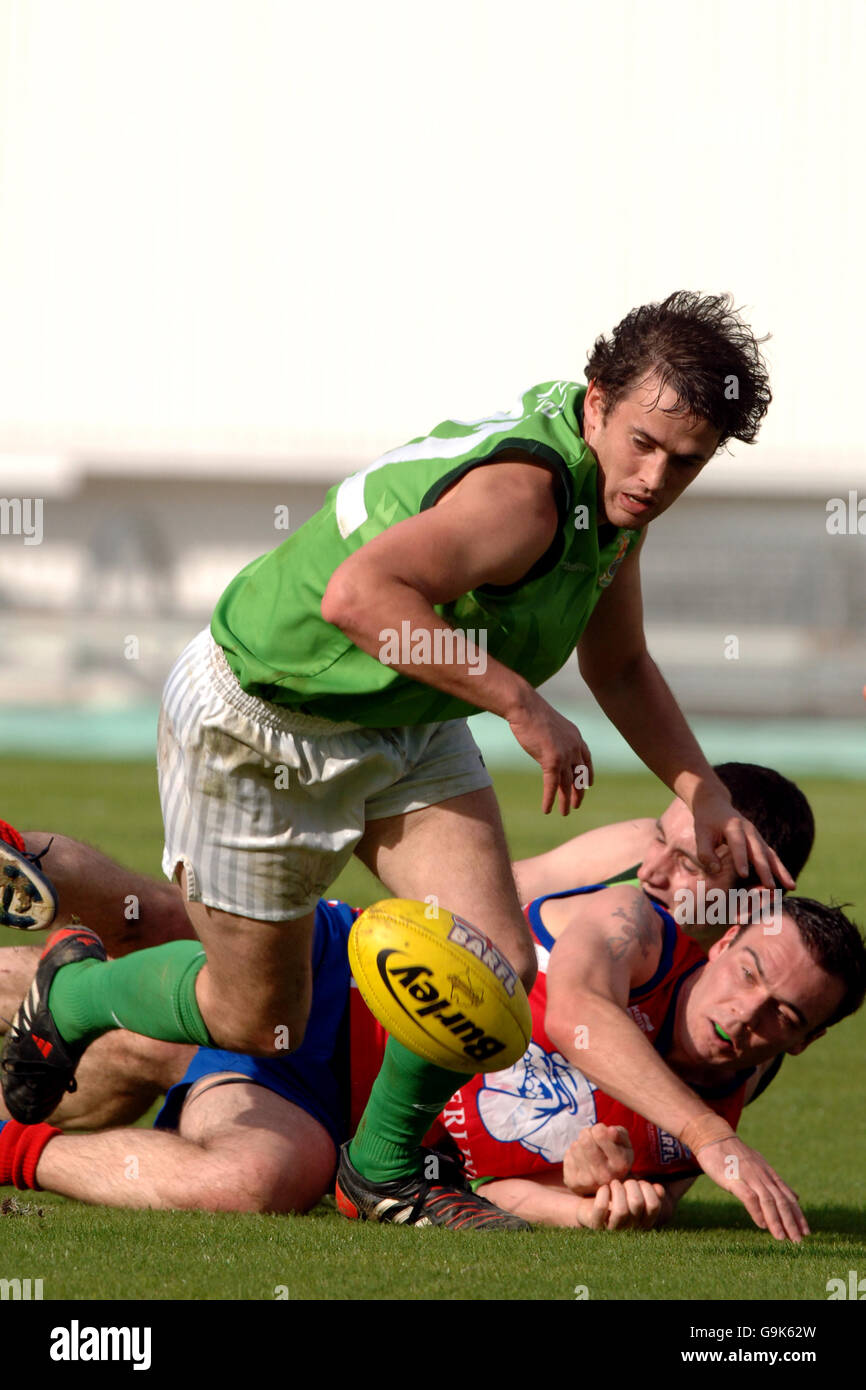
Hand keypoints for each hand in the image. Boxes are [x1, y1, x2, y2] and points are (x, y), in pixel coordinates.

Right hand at [507, 691, 593, 814]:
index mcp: (576, 738)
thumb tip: (551, 747)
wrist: (525, 707)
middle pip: (579, 775)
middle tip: (577, 805)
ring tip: (564, 813)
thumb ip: (556, 738)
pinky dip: (550, 799)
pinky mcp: (552, 760)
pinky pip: (552, 785)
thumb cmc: (533, 713)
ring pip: (567, 784)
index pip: (587, 760)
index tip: (587, 785)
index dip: (588, 774)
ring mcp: (565, 755)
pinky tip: (547, 810)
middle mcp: (574, 747)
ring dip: (565, 800)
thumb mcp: (551, 725)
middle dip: (578, 792)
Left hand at [563, 1123, 633, 1193]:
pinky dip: (572, 1154)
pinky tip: (581, 1160)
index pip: (600, 1134)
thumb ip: (620, 1134)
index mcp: (620, 1164)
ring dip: (579, 1144)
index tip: (601, 1134)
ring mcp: (588, 1181)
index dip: (599, 1129)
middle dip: (587, 1134)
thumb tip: (610, 1131)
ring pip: (575, 1147)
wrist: (604, 1184)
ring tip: (587, 1151)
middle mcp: (605, 1175)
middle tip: (592, 1140)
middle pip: (585, 1141)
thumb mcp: (624, 1144)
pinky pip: (567, 1156)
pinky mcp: (574, 1182)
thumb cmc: (614, 1157)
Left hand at [583, 1178, 669, 1230]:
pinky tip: (604, 1188)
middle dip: (631, 1185)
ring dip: (618, 1189)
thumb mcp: (633, 1189)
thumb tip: (659, 1189)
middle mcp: (630, 1227)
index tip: (639, 1182)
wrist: (589, 1201)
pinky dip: (603, 1194)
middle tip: (624, 1181)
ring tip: (614, 1183)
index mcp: (643, 1220)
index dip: (648, 1188)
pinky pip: (601, 1208)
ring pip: (621, 1210)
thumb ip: (648, 1189)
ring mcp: (612, 1228)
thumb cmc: (616, 1194)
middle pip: (637, 1203)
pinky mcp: (595, 1224)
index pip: (654, 1205)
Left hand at [690, 786, 793, 889]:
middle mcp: (749, 830)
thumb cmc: (707, 822)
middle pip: (759, 851)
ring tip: (792, 886)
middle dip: (765, 870)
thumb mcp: (701, 834)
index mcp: (733, 826)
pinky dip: (780, 869)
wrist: (716, 804)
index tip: (744, 875)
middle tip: (770, 887)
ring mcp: (757, 836)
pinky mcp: (760, 842)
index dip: (741, 859)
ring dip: (781, 871)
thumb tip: (716, 871)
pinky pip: (772, 856)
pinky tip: (788, 882)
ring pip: (771, 854)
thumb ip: (705, 853)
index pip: (738, 844)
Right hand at [695, 1136, 808, 1241]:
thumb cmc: (736, 1155)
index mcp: (769, 1174)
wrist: (714, 1138)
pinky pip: (749, 1196)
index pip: (788, 1197)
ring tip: (782, 1238)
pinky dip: (756, 1211)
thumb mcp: (760, 1166)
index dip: (798, 1215)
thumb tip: (796, 1197)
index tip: (806, 1232)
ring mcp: (749, 1176)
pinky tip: (761, 1225)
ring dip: (776, 1220)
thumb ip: (777, 1183)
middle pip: (781, 1201)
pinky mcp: (734, 1179)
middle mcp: (763, 1176)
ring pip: (768, 1201)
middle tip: (798, 1241)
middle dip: (791, 1222)